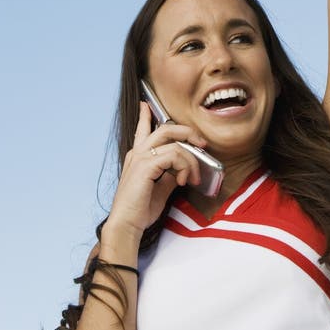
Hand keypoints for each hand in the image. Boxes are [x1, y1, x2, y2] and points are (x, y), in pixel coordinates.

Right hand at [105, 101, 207, 241]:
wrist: (127, 225)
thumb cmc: (140, 210)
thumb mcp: (160, 188)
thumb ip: (170, 175)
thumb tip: (182, 170)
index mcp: (138, 156)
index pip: (142, 129)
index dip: (145, 115)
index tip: (145, 104)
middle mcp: (138, 153)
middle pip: (166, 128)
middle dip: (188, 132)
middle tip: (202, 143)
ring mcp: (141, 157)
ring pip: (175, 142)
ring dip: (191, 160)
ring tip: (193, 178)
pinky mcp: (147, 165)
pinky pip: (175, 155)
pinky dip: (185, 167)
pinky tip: (184, 181)